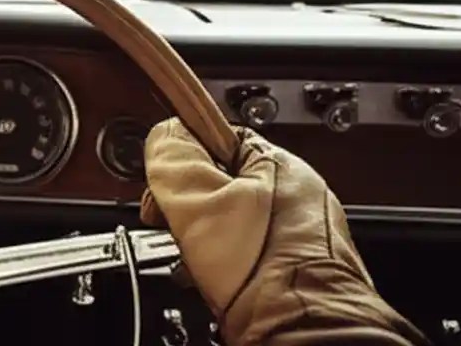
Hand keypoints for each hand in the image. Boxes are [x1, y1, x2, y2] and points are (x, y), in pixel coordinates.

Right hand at [140, 118, 427, 345]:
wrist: (299, 334)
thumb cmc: (265, 273)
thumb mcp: (199, 202)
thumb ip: (174, 159)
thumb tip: (162, 136)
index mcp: (282, 165)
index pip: (218, 135)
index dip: (182, 157)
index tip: (164, 181)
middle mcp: (297, 196)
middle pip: (220, 180)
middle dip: (189, 204)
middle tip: (175, 224)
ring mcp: (297, 235)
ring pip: (229, 219)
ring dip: (203, 236)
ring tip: (197, 257)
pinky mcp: (291, 268)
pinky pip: (244, 251)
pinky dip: (223, 263)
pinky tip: (213, 277)